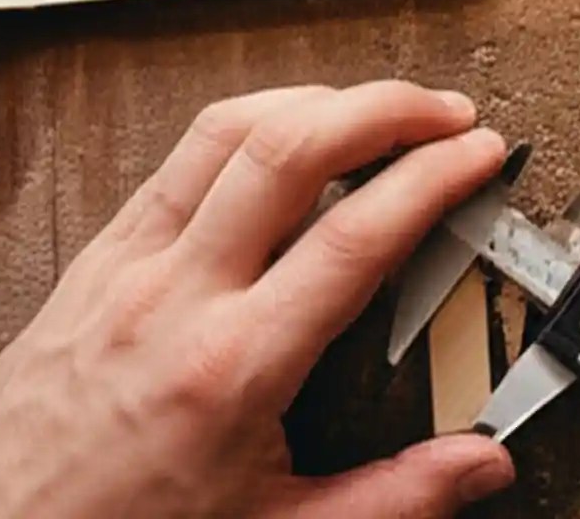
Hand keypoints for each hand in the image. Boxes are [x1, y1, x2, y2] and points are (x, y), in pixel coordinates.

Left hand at [0, 81, 512, 517]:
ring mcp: (128, 265)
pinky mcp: (99, 256)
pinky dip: (246, 126)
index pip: (356, 235)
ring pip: (226, 131)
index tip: (476, 155)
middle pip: (290, 149)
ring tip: (373, 108)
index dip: (433, 178)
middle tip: (441, 110)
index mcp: (233, 366)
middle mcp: (177, 295)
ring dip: (314, 100)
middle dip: (383, 108)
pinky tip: (282, 138)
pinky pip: (177, 159)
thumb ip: (396, 494)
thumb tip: (480, 464)